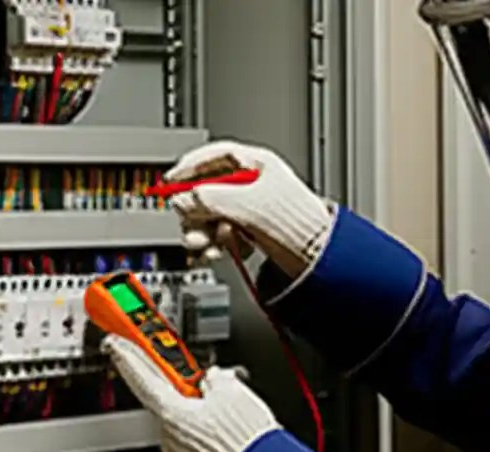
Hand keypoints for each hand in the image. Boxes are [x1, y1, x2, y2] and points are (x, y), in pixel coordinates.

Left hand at [102, 336, 280, 451]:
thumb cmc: (246, 442)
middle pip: (170, 407)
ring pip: (187, 433)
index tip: (116, 345)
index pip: (141, 378)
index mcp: (171, 413)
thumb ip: (216, 380)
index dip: (128, 357)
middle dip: (188, 396)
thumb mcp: (234, 392)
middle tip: (209, 387)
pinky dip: (212, 446)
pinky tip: (233, 444)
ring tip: (233, 423)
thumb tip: (214, 380)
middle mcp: (169, 440)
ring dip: (204, 424)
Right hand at [167, 140, 334, 277]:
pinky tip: (225, 250)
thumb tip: (182, 201)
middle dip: (196, 211)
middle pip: (209, 190)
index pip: (214, 156)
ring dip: (204, 232)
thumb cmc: (298, 224)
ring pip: (214, 215)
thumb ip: (207, 199)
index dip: (189, 167)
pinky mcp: (255, 232)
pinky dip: (220, 244)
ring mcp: (255, 208)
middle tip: (192, 227)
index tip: (171, 181)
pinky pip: (225, 233)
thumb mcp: (244, 204)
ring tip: (207, 245)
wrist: (318, 258)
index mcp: (257, 164)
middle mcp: (255, 184)